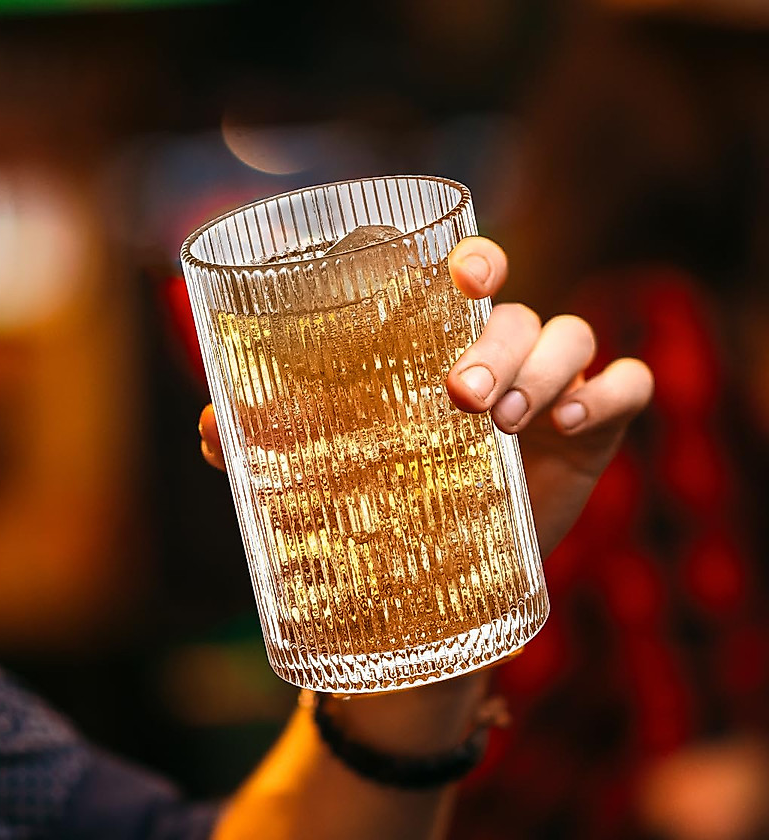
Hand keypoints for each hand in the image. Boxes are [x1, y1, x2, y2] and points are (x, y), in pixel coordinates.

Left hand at [197, 236, 653, 558]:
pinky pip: (629, 385)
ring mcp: (553, 388)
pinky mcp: (597, 428)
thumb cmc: (385, 501)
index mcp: (440, 348)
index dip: (472, 261)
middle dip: (496, 343)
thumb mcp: (328, 472)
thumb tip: (209, 425)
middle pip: (516, 313)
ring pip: (571, 336)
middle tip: (460, 396)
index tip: (461, 274)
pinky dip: (612, 390)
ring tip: (500, 424)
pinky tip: (575, 423)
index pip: (466, 280)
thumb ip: (270, 444)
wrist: (437, 579)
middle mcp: (499, 355)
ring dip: (542, 370)